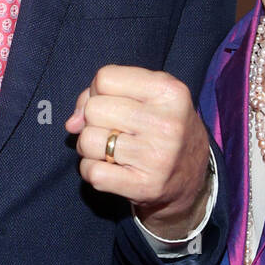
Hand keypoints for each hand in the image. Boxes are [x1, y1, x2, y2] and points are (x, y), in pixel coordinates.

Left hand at [66, 66, 212, 237]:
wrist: (192, 177)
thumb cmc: (162, 127)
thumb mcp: (148, 96)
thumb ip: (103, 94)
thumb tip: (72, 123)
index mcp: (170, 92)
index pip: (104, 78)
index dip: (98, 91)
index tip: (112, 104)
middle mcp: (167, 123)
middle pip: (93, 109)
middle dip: (92, 120)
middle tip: (111, 130)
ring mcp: (156, 157)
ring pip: (87, 140)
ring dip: (89, 146)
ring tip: (109, 149)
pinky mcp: (145, 186)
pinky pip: (92, 172)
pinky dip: (91, 170)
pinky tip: (110, 169)